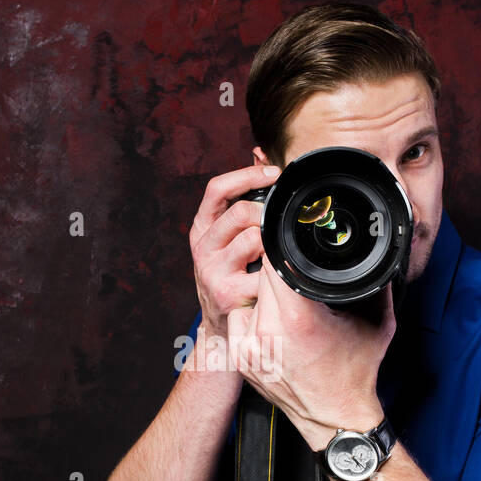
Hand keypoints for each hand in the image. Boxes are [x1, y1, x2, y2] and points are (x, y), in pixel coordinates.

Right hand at [187, 162, 280, 363]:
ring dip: (273, 244)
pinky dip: (278, 270)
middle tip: (279, 224)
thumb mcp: (228, 236)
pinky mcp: (228, 294)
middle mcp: (202, 247)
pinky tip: (279, 274)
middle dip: (267, 214)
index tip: (274, 173)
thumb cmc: (232, 273)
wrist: (221, 326)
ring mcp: (213, 271)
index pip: (217, 189)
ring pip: (254, 240)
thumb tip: (260, 154)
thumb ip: (243, 198)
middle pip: (240, 214)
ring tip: (275, 253)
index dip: (246, 176)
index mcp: (201, 227)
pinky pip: (266, 271)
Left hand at [228, 253, 395, 450]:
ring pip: (249, 297)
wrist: (336, 420)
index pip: (275, 262)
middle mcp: (269, 332)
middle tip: (298, 284)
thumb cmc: (357, 374)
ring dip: (266, 296)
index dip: (285, 251)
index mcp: (299, 319)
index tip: (294, 250)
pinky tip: (275, 326)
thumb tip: (374, 255)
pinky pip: (239, 319)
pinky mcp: (241, 359)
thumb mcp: (378, 321)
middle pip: (262, 278)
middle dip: (279, 274)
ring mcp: (250, 348)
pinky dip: (254, 317)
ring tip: (290, 310)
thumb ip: (375, 284)